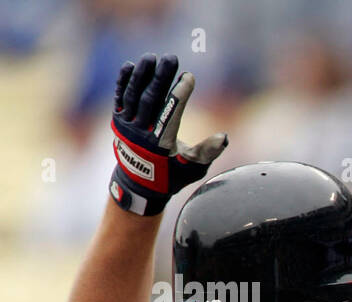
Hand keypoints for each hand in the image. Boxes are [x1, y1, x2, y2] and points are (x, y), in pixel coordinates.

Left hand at [109, 53, 226, 215]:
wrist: (140, 184)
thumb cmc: (172, 175)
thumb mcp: (193, 168)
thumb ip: (207, 152)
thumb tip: (224, 136)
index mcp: (161, 143)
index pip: (170, 113)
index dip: (180, 93)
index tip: (189, 77)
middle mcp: (140, 133)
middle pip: (151, 99)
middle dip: (161, 78)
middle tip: (171, 58)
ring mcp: (127, 126)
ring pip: (133, 95)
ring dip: (142, 75)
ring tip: (152, 57)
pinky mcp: (118, 120)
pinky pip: (120, 98)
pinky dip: (124, 82)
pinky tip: (132, 66)